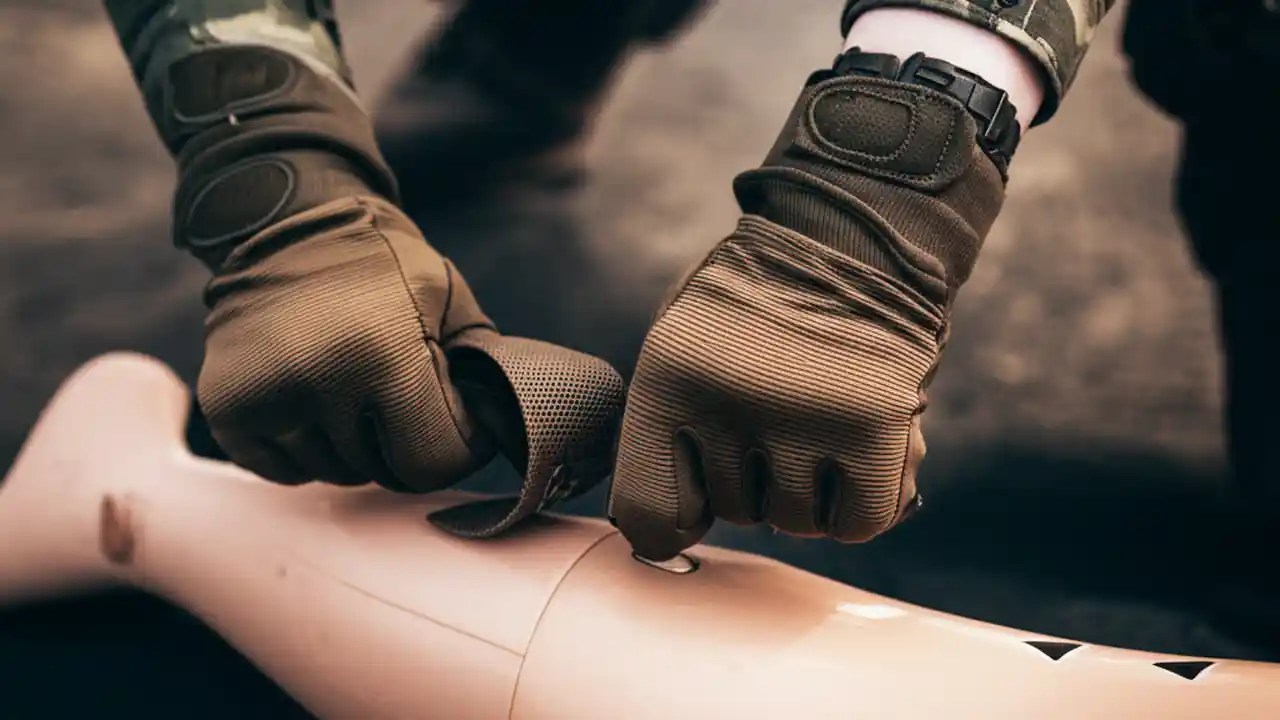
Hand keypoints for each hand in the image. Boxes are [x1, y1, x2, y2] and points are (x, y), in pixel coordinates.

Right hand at [157, 45, 622, 536]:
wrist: (288, 224)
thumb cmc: (386, 267)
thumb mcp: (452, 305)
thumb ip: (485, 374)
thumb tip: (521, 438)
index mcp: (383, 355)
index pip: (433, 463)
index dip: (452, 442)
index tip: (449, 409)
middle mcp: (318, 380)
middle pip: (383, 471)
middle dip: (402, 439)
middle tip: (394, 388)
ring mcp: (264, 397)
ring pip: (334, 473)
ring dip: (353, 444)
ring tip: (351, 383)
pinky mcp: (227, 408)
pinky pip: (284, 470)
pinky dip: (305, 447)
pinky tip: (312, 397)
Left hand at [609, 51, 1009, 559]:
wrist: (854, 237)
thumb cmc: (756, 304)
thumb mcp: (681, 346)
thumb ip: (666, 435)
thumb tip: (663, 538)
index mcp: (669, 377)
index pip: (648, 515)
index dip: (676, 517)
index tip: (696, 498)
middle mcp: (732, 401)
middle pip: (732, 514)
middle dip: (751, 476)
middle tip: (774, 411)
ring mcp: (806, 417)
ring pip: (794, 520)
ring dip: (805, 486)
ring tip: (813, 417)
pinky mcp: (876, 429)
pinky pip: (854, 523)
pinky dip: (857, 500)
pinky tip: (853, 450)